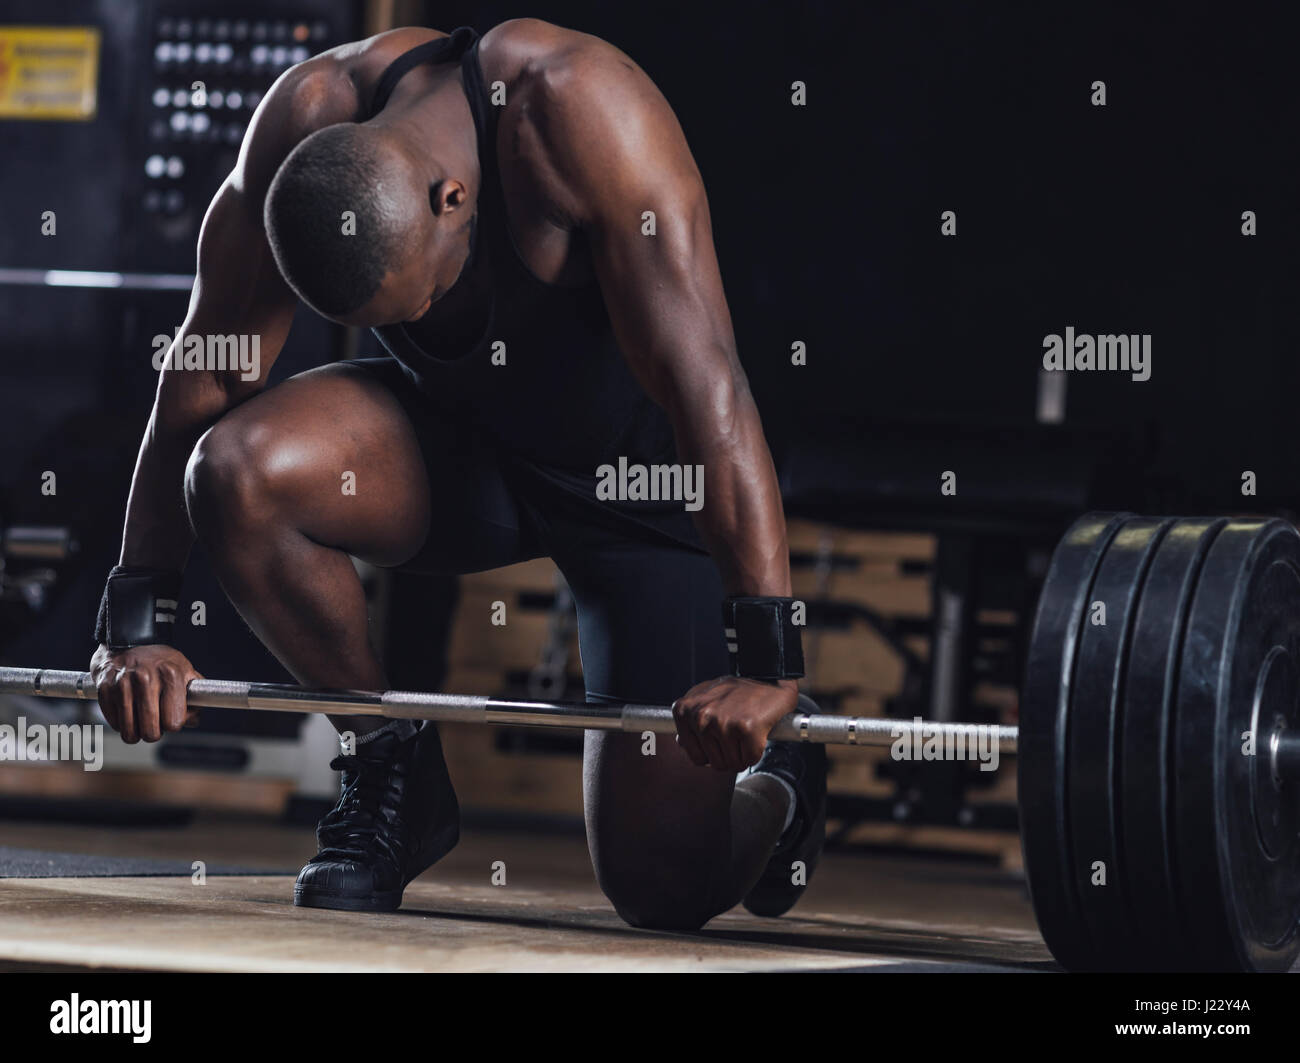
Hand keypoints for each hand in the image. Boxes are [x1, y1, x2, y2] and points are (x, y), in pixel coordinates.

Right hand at [91, 643, 200, 742]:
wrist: (129, 641)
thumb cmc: (160, 661)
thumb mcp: (185, 671)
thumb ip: (196, 697)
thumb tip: (193, 721)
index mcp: (171, 675)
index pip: (174, 722)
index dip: (174, 725)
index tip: (171, 718)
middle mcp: (146, 679)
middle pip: (151, 732)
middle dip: (154, 733)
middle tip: (154, 724)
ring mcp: (123, 684)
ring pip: (129, 732)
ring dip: (135, 732)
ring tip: (140, 720)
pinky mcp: (105, 688)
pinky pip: (114, 723)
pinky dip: (120, 723)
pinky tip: (127, 711)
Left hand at [672, 676, 798, 771]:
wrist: (768, 679)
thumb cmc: (737, 692)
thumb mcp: (705, 698)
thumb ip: (689, 721)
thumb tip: (681, 743)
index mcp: (684, 710)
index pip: (696, 756)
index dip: (713, 753)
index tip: (722, 738)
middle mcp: (700, 716)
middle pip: (716, 763)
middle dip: (730, 755)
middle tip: (737, 734)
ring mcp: (722, 722)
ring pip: (733, 764)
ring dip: (743, 753)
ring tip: (745, 731)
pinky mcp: (745, 728)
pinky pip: (750, 759)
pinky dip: (757, 751)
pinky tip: (757, 732)